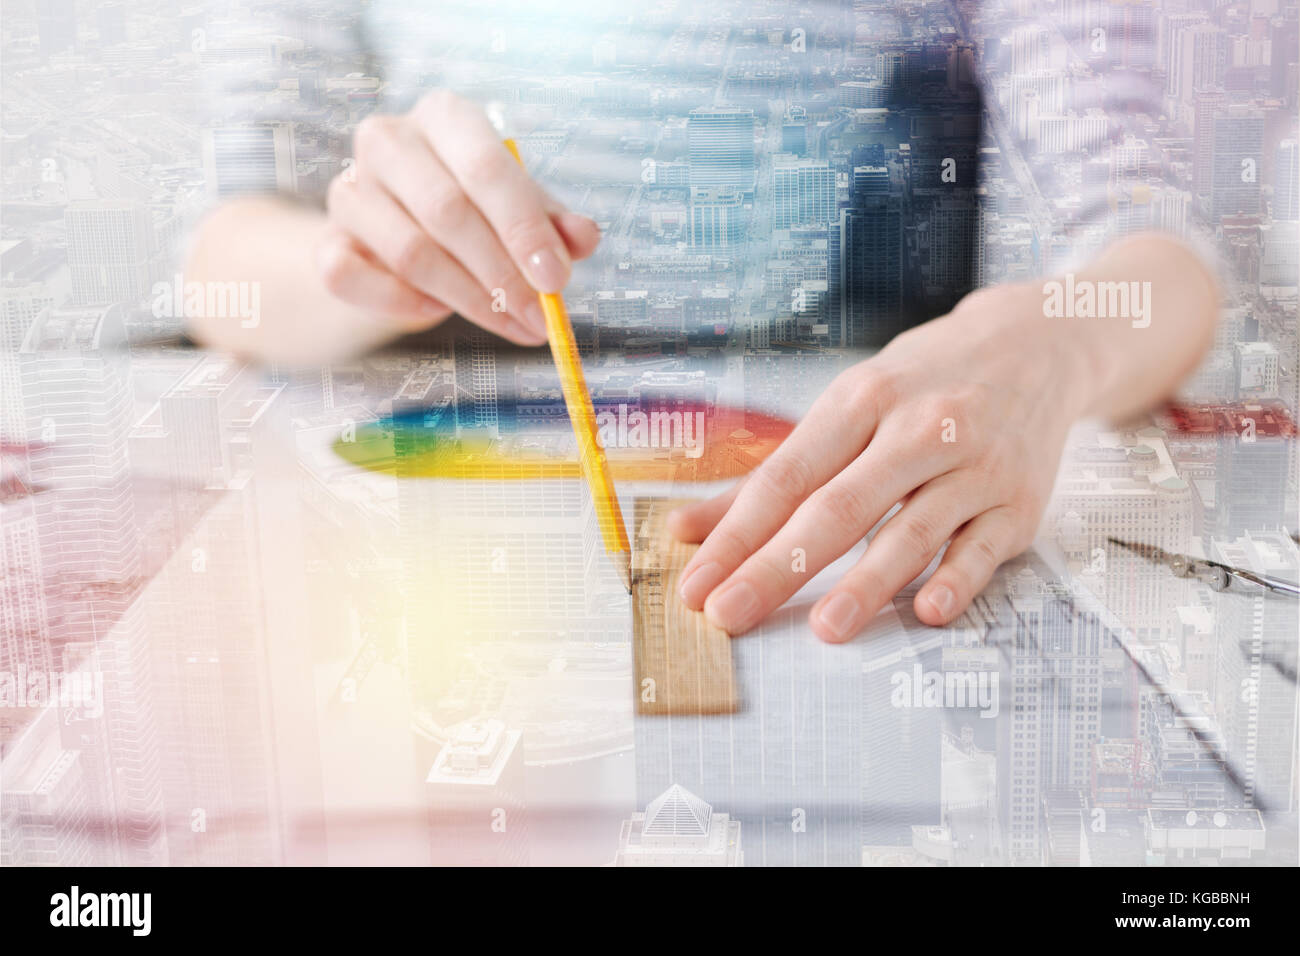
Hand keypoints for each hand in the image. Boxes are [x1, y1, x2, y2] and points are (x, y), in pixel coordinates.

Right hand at [318, 89, 600, 344]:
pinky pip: (353, 278)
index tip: (556, 280)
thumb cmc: (478, 214)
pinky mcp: (326, 238)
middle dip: (502, 275)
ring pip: (409, 251)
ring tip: (511, 325)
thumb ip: (556, 223)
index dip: (523, 228)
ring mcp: (349, 188)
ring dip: (468, 299)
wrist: (401, 236)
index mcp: (446, 116)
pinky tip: (435, 309)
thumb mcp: (524, 211)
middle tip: (539, 318)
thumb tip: (583, 238)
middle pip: (447, 211)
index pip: (485, 167)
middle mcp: (389, 140)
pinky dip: (401, 303)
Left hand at [669, 283, 1094, 640]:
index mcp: (861, 400)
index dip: (737, 534)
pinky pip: (985, 548)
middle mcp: (917, 429)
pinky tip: (930, 612)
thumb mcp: (849, 404)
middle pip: (838, 508)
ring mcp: (974, 466)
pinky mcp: (1020, 501)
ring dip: (866, 584)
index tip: (697, 583)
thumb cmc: (924, 381)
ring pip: (912, 532)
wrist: (1038, 344)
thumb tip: (688, 529)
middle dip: (778, 567)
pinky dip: (959, 580)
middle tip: (729, 614)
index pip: (786, 477)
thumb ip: (772, 473)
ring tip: (824, 630)